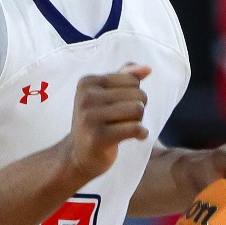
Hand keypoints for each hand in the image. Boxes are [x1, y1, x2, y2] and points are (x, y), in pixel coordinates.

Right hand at [60, 64, 150, 180]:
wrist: (78, 155)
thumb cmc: (96, 122)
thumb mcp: (105, 95)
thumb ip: (125, 77)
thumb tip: (147, 69)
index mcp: (88, 82)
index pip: (132, 79)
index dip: (134, 94)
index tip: (121, 107)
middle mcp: (86, 97)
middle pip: (137, 94)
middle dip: (138, 109)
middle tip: (124, 121)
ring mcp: (90, 117)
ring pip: (138, 110)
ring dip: (139, 121)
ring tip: (127, 128)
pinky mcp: (98, 137)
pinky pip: (135, 128)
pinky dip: (142, 134)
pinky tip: (136, 138)